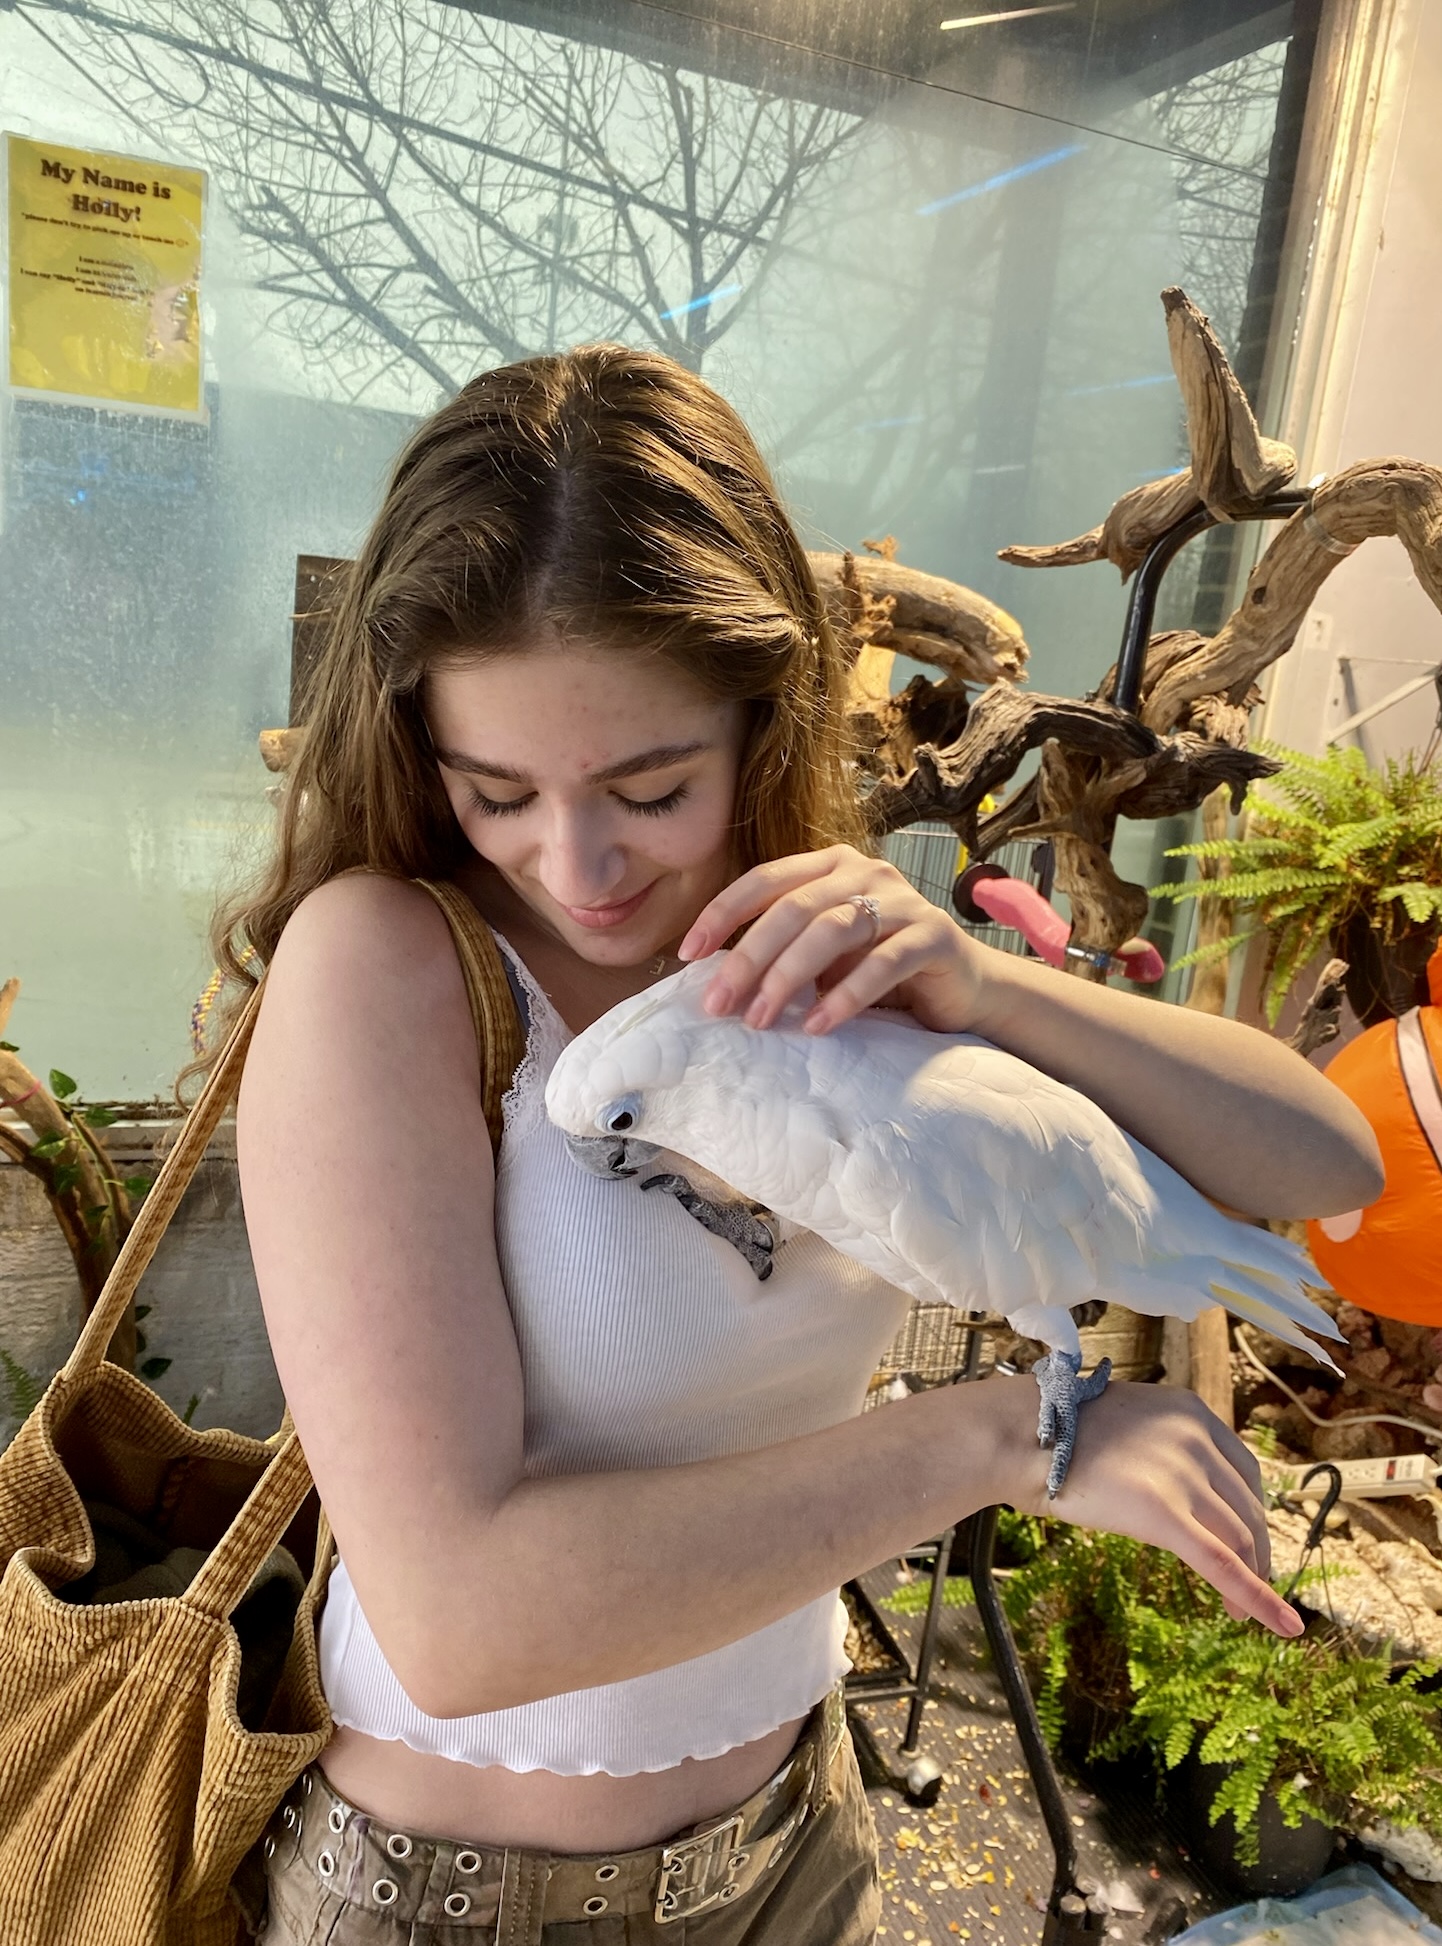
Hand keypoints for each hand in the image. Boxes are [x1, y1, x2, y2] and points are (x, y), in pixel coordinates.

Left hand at [676, 843, 990, 1034]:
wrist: (964, 986)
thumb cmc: (881, 968)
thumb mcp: (824, 953)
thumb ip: (783, 949)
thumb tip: (715, 981)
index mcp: (832, 865)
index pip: (766, 879)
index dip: (723, 913)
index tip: (688, 953)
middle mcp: (867, 872)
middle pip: (794, 908)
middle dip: (748, 957)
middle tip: (719, 1004)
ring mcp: (903, 901)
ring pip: (833, 930)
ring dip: (788, 977)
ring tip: (760, 1019)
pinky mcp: (934, 936)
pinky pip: (882, 964)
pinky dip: (844, 996)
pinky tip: (816, 1026)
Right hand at [1004, 1376, 1300, 1637]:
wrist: (1019, 1436)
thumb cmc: (1055, 1433)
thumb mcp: (1126, 1424)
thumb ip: (1160, 1449)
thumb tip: (1174, 1491)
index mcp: (1191, 1412)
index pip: (1244, 1472)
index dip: (1252, 1514)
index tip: (1249, 1542)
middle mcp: (1196, 1438)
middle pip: (1247, 1507)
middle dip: (1255, 1552)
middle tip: (1250, 1585)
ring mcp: (1183, 1475)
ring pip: (1239, 1537)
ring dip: (1250, 1578)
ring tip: (1239, 1611)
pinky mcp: (1165, 1514)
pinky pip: (1223, 1564)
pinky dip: (1258, 1599)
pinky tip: (1281, 1626)